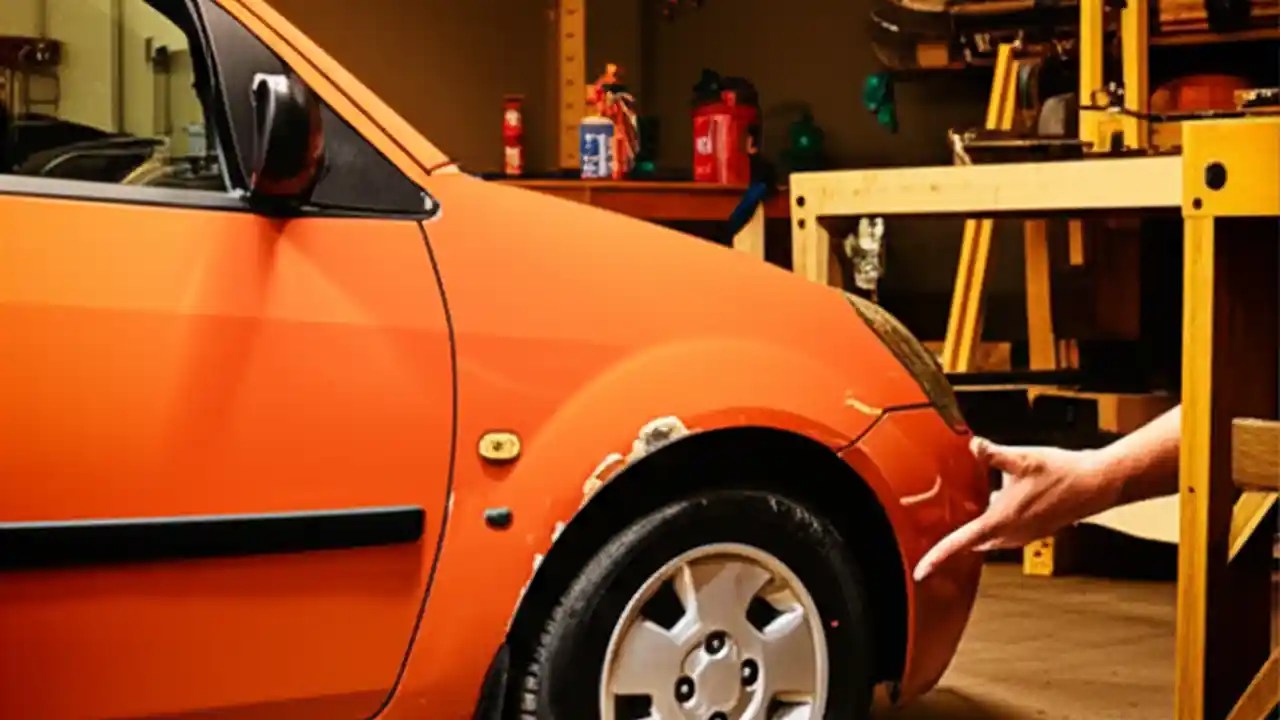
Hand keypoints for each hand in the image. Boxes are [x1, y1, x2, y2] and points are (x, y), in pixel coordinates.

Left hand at [914, 436, 1120, 580]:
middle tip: (938, 533)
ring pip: (991, 538)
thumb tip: (973, 445)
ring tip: (966, 513)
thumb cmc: (1063, 474)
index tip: (922, 570)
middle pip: (973, 542)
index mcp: (1001, 520)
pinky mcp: (1037, 529)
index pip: (959, 543)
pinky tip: (999, 501)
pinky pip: (1007, 532)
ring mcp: (1026, 534)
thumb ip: (991, 453)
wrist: (1096, 484)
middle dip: (956, 539)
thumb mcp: (1020, 458)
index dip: (937, 557)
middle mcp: (1012, 533)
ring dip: (978, 529)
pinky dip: (996, 522)